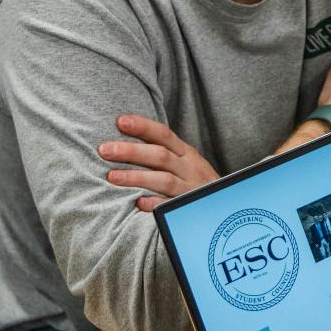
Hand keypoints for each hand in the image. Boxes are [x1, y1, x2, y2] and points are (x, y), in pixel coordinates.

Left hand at [98, 116, 218, 212]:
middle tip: (104, 149)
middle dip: (131, 151)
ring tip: (112, 176)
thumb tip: (126, 137)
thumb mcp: (185, 162)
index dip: (143, 126)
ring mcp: (189, 189)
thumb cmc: (196, 182)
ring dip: (137, 177)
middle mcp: (189, 168)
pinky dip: (155, 204)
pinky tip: (137, 202)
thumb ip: (163, 152)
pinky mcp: (188, 210)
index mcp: (186, 154)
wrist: (226, 208)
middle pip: (160, 155)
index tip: (119, 121)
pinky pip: (170, 207)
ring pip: (163, 179)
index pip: (164, 135)